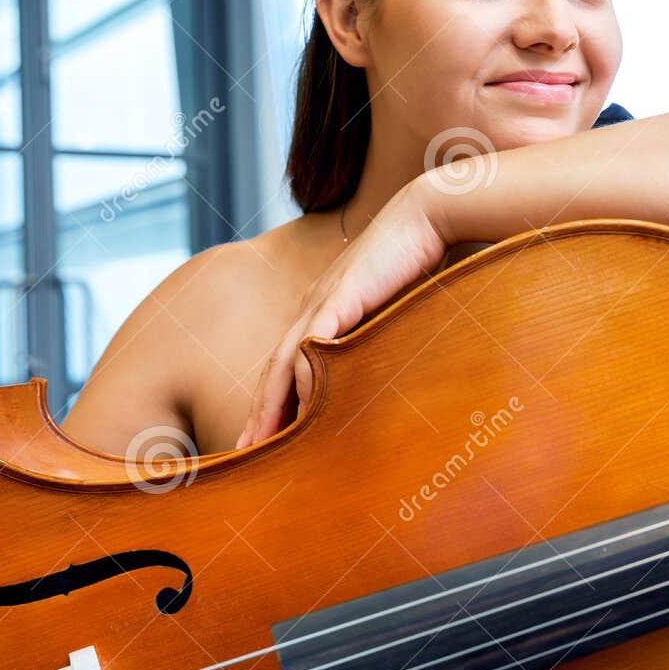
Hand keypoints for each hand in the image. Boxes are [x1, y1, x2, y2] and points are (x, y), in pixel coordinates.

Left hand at [235, 178, 448, 448]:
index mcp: (322, 312)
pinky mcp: (340, 298)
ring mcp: (322, 303)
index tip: (262, 438)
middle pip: (274, 369)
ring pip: (284, 363)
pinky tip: (297, 407)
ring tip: (261, 442)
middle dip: (258, 413)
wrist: (425, 216)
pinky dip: (301, 377)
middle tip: (243, 452)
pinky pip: (313, 344)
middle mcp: (312, 309)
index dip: (272, 402)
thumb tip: (378, 375)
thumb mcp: (389, 310)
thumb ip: (375, 339)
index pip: (287, 365)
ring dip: (271, 405)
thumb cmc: (415, 261)